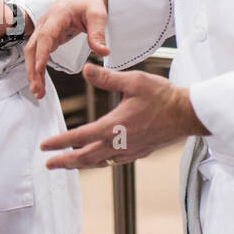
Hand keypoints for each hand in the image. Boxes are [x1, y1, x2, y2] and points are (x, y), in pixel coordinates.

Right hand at [24, 0, 109, 98]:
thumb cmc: (91, 1)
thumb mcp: (98, 15)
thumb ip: (98, 33)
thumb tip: (103, 52)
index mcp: (57, 15)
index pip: (46, 36)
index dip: (42, 53)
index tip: (39, 69)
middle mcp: (46, 23)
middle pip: (33, 48)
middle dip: (32, 69)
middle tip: (37, 89)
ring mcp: (44, 29)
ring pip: (33, 52)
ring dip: (33, 72)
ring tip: (38, 91)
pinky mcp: (47, 36)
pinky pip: (38, 53)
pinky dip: (37, 67)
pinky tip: (40, 81)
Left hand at [39, 64, 206, 168]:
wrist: (188, 114)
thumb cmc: (163, 97)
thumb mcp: (134, 81)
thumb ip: (107, 78)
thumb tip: (86, 69)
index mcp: (115, 126)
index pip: (80, 137)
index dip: (59, 143)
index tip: (44, 147)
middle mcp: (120, 143)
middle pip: (85, 158)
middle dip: (64, 162)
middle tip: (48, 164)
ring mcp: (130, 151)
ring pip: (99, 163)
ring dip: (80, 165)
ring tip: (66, 165)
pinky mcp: (138, 153)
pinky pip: (113, 162)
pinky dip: (99, 163)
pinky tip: (95, 160)